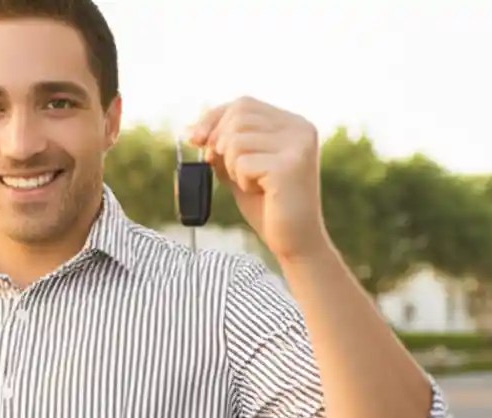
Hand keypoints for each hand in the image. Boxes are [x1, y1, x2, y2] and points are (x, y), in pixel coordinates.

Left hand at [187, 96, 330, 261]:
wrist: (295, 240)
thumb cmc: (268, 205)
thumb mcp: (239, 169)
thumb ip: (222, 147)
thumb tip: (191, 130)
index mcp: (291, 123)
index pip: (243, 104)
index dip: (213, 118)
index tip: (194, 139)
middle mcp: (299, 128)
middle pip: (238, 116)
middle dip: (220, 144)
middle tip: (228, 170)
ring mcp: (298, 145)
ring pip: (236, 140)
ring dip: (233, 166)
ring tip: (252, 183)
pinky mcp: (291, 165)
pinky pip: (243, 162)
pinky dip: (241, 180)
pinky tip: (260, 192)